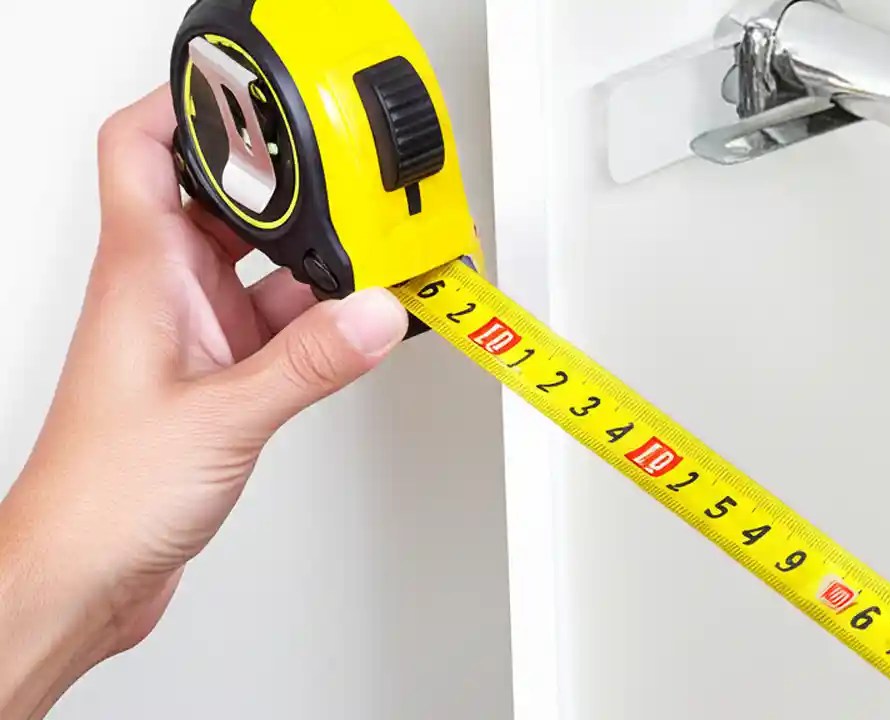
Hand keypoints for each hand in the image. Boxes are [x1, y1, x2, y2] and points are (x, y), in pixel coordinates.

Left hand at [0, 87, 407, 717]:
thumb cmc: (102, 494)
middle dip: (288, 187)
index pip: (143, 145)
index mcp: (141, 272)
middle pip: (224, 197)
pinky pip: (279, 322)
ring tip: (370, 260)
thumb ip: (310, 361)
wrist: (84, 571)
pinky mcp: (216, 372)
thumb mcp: (223, 416)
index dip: (190, 103)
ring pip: (261, 264)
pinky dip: (321, 319)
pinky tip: (356, 327)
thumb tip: (376, 309)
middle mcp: (162, 290)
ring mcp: (191, 330)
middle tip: (347, 184)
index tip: (256, 95)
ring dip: (313, 261)